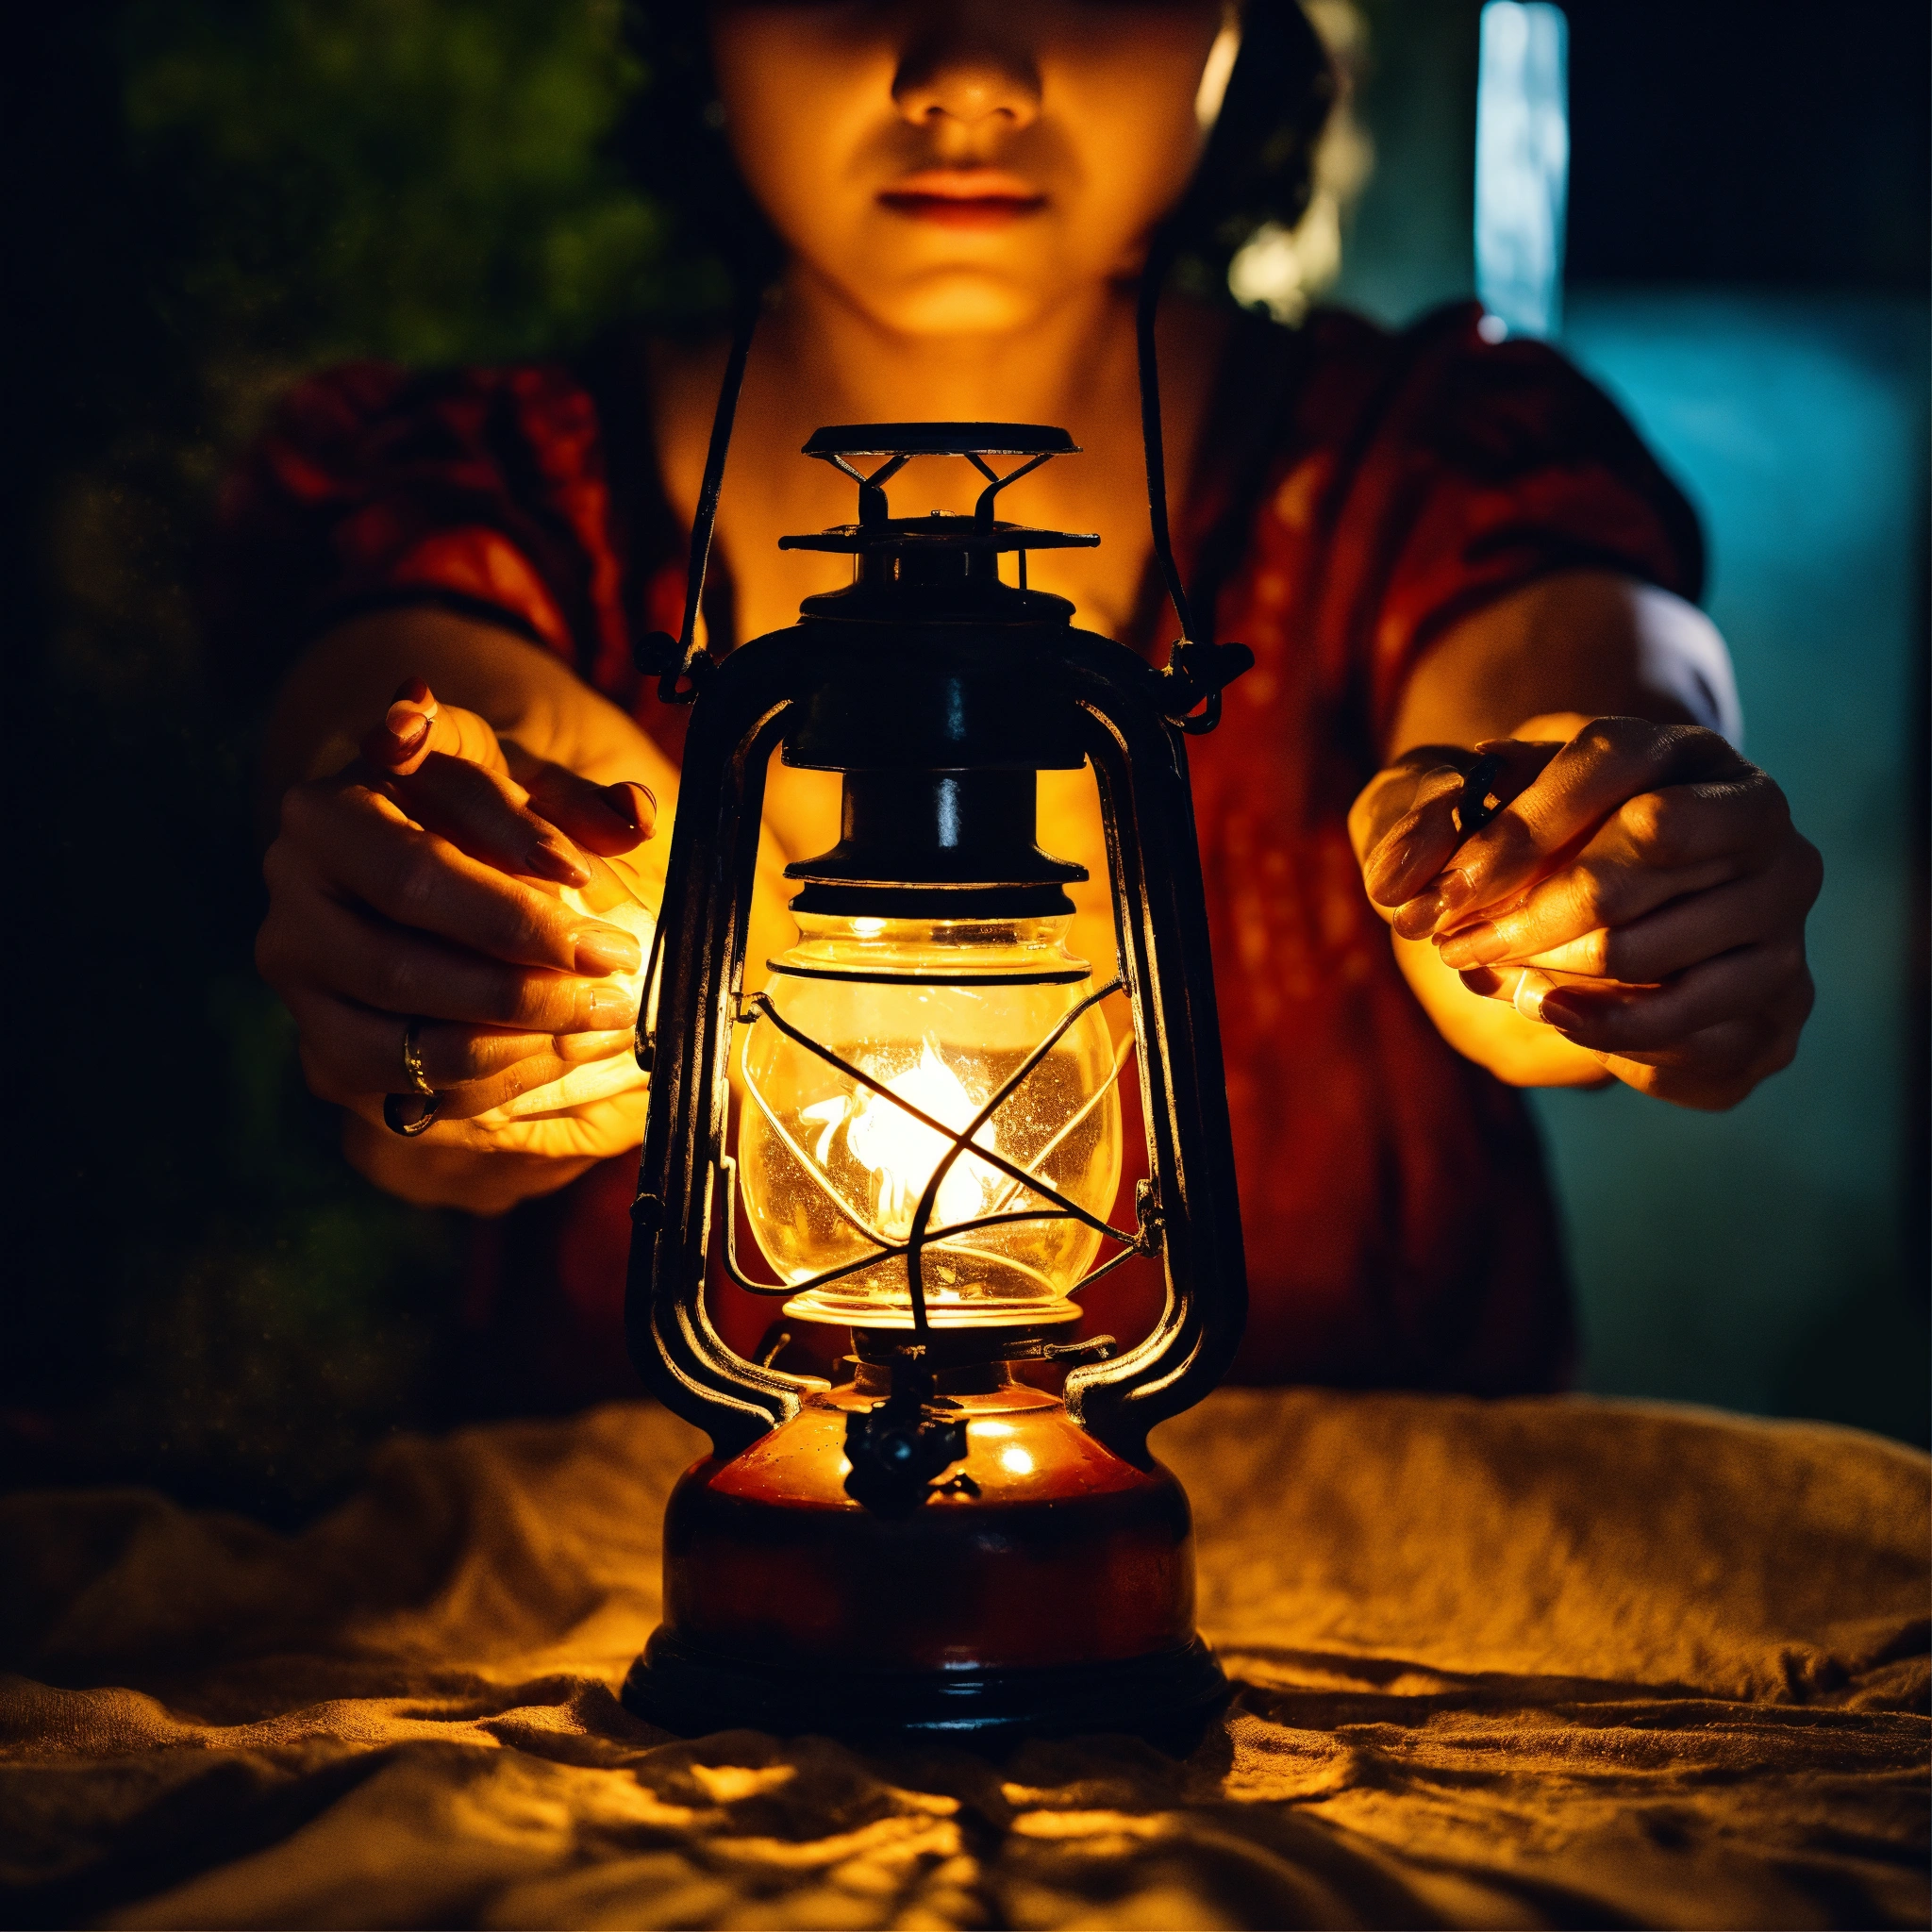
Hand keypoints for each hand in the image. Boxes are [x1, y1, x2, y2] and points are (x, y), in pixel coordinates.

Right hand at [257, 678, 660, 1205]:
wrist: (417, 878)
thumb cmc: (478, 821)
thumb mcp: (522, 787)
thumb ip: (580, 804)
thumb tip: (635, 814)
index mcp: (326, 814)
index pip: (416, 859)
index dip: (503, 869)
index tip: (584, 875)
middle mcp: (292, 894)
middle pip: (404, 953)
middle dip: (522, 964)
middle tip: (614, 963)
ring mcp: (301, 979)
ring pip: (405, 1027)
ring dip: (519, 1027)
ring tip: (605, 1011)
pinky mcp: (324, 1051)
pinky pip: (412, 1082)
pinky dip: (499, 1072)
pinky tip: (563, 1045)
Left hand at [1352, 715, 1821, 1108]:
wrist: (1620, 932)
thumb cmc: (1537, 849)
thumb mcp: (1476, 810)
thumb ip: (1436, 808)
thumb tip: (1417, 848)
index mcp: (1685, 750)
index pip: (1610, 760)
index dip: (1523, 827)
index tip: (1452, 888)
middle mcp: (1755, 816)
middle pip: (1628, 864)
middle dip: (1521, 916)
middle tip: (1452, 945)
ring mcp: (1778, 908)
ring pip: (1639, 951)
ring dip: (1543, 973)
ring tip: (1490, 972)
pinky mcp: (1781, 995)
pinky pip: (1676, 1024)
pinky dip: (1595, 1026)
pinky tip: (1544, 1010)